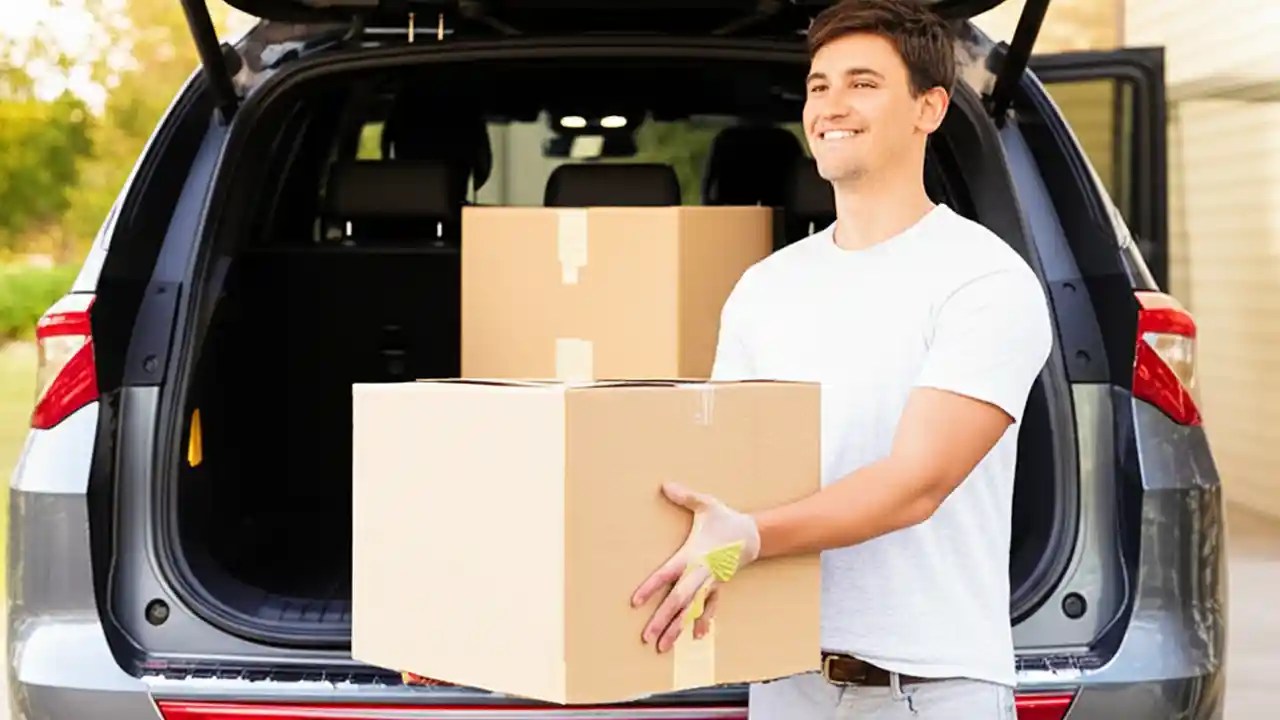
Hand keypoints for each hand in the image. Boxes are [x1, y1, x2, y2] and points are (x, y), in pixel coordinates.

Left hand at [631, 482, 760, 652]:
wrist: (754, 535)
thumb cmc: (726, 519)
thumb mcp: (707, 505)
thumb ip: (685, 497)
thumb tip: (664, 485)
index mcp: (693, 556)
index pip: (667, 574)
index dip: (651, 588)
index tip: (635, 602)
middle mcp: (700, 573)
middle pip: (678, 601)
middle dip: (663, 620)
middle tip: (647, 638)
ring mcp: (710, 582)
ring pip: (691, 609)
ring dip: (678, 628)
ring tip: (663, 647)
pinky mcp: (717, 585)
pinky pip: (710, 607)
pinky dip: (703, 620)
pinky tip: (698, 637)